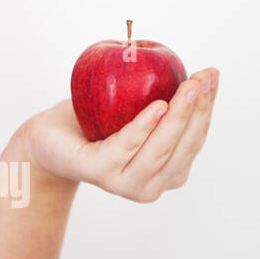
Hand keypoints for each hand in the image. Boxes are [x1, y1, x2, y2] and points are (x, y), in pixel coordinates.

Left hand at [19, 68, 218, 201]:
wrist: (46, 139)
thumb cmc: (93, 122)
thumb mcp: (133, 110)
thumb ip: (163, 102)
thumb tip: (200, 73)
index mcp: (166, 171)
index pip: (195, 139)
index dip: (208, 107)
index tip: (213, 76)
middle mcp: (152, 184)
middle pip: (183, 145)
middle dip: (199, 109)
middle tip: (204, 77)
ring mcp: (126, 183)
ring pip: (160, 148)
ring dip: (179, 116)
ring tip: (188, 87)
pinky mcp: (99, 173)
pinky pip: (127, 147)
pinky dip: (145, 127)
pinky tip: (157, 106)